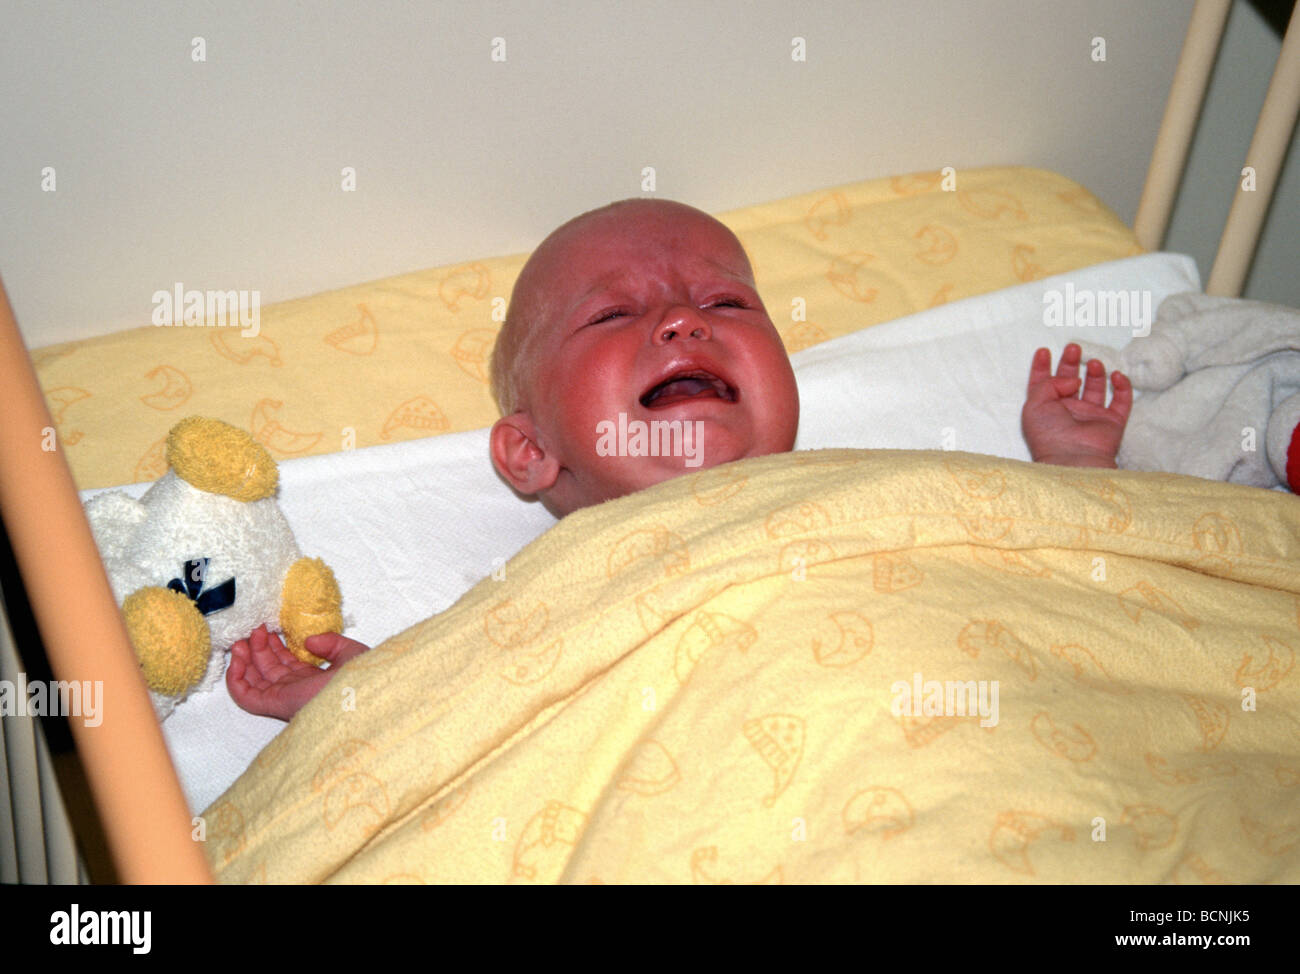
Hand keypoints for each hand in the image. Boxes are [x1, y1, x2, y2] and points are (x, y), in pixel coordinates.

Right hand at [227, 624, 369, 720]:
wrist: (360, 698)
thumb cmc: (362, 680)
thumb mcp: (350, 654)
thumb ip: (332, 643)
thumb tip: (309, 641)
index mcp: (311, 679)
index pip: (284, 662)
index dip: (273, 645)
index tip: (268, 627)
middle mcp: (294, 689)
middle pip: (266, 668)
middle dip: (256, 648)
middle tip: (254, 629)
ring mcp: (282, 697)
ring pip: (253, 680)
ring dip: (243, 660)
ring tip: (241, 640)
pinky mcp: (274, 704)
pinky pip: (245, 695)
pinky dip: (236, 678)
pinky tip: (237, 659)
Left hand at [1022, 344, 1130, 467]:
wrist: (1072, 459)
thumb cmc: (1048, 435)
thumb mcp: (1035, 405)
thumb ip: (1050, 383)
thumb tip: (1073, 378)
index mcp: (1046, 408)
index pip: (1043, 383)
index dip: (1041, 367)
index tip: (1043, 351)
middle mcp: (1068, 411)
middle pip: (1070, 380)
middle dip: (1070, 362)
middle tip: (1073, 348)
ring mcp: (1091, 416)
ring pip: (1096, 388)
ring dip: (1095, 373)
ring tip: (1092, 363)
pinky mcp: (1112, 422)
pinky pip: (1122, 401)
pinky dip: (1123, 386)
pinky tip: (1116, 376)